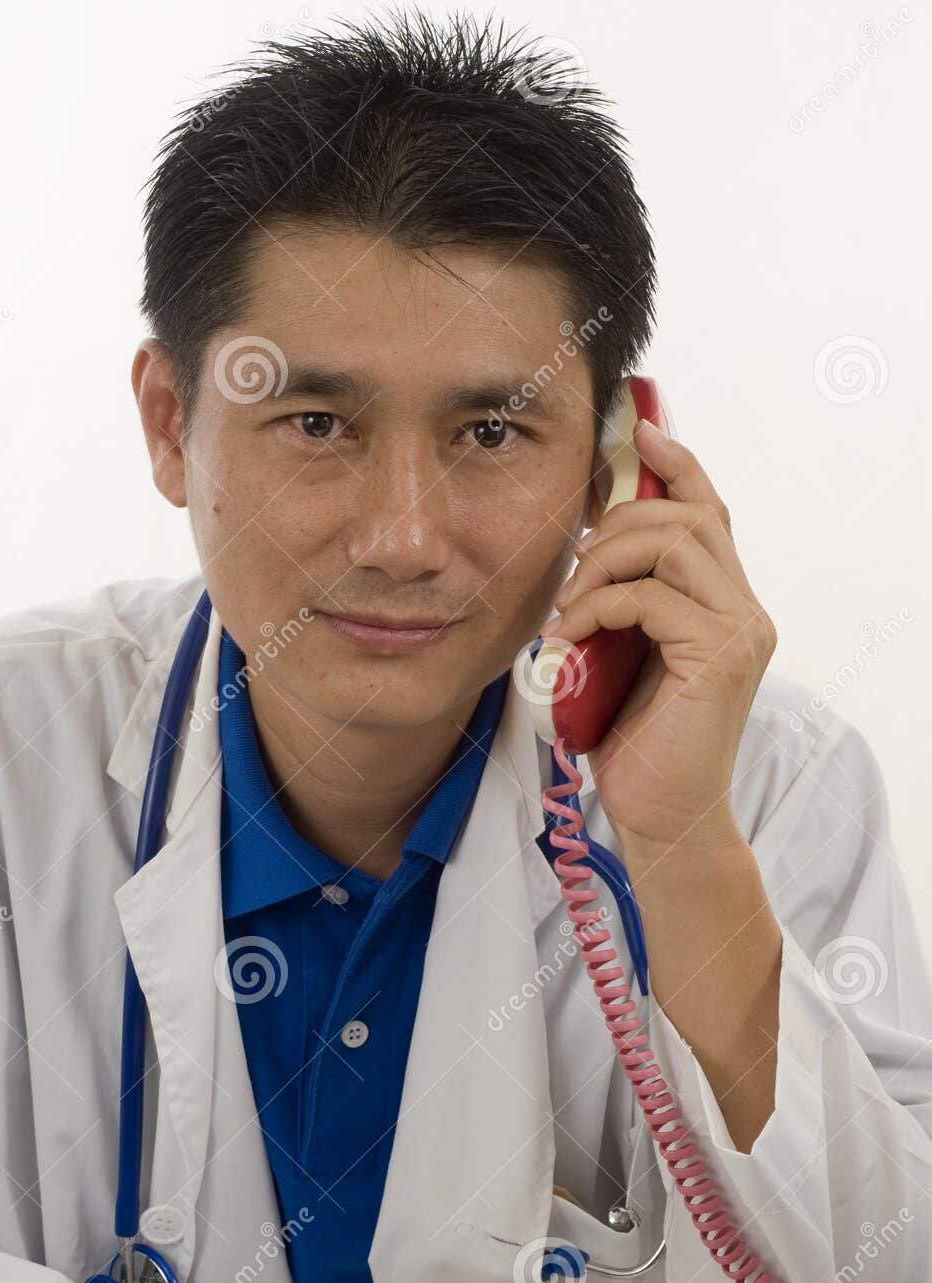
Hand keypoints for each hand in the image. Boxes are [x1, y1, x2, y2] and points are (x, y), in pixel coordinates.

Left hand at [541, 418, 776, 856]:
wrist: (660, 819)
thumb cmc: (634, 745)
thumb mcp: (621, 656)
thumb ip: (625, 604)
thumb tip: (585, 551)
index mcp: (726, 605)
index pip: (710, 511)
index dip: (677, 464)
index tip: (637, 432)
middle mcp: (744, 611)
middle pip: (690, 515)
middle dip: (620, 521)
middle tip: (573, 562)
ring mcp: (739, 632)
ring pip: (672, 542)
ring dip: (604, 563)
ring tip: (568, 606)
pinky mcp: (718, 656)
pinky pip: (650, 596)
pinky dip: (599, 605)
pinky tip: (572, 636)